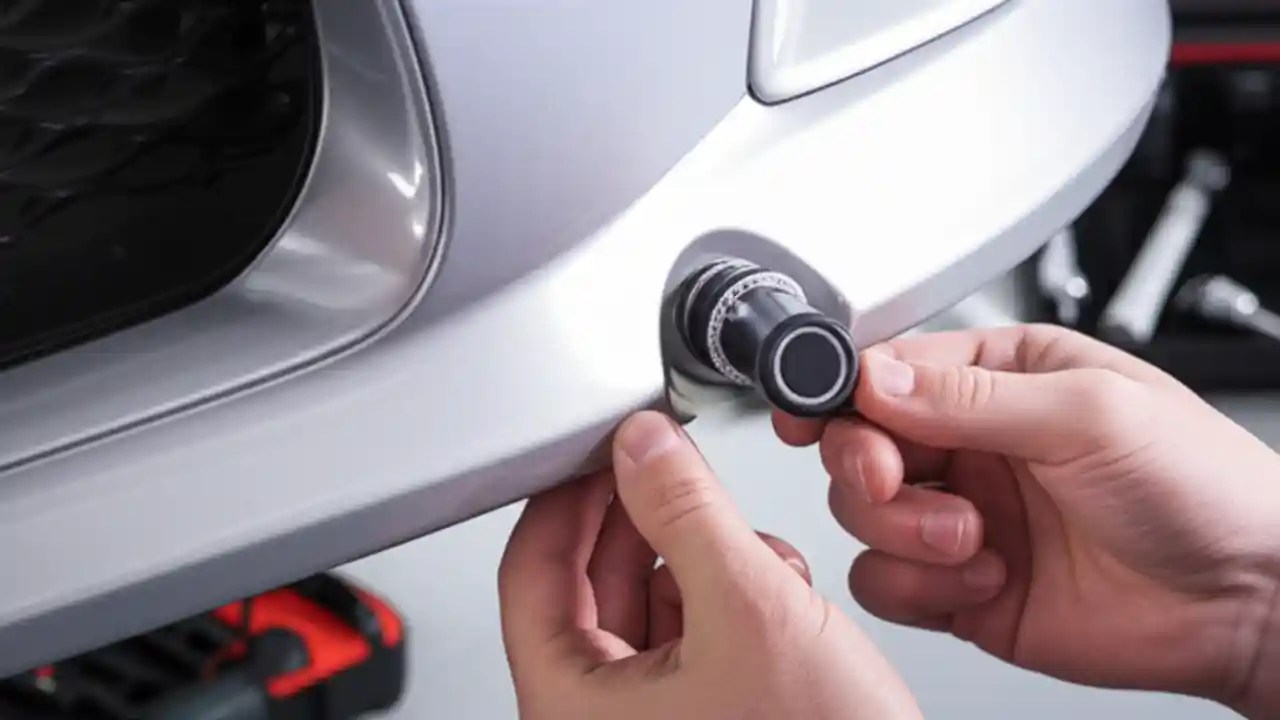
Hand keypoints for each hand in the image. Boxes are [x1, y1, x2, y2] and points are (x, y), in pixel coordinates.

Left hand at [499, 411, 920, 718]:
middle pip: (587, 587)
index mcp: (574, 708)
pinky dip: (723, 597)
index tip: (598, 445)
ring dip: (691, 555)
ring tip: (729, 525)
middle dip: (637, 517)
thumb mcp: (750, 612)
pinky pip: (688, 639)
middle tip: (665, 463)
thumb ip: (687, 514)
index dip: (566, 493)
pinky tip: (764, 578)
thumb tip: (642, 447)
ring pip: (646, 607)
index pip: (531, 572)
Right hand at [774, 325, 1279, 717]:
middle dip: (867, 467)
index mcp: (1000, 376)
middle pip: (858, 443)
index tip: (810, 412)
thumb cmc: (1204, 487)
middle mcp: (972, 444)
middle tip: (900, 482)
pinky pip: (887, 584)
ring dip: (905, 532)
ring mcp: (963, 516)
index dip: (838, 391)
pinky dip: (919, 586)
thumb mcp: (1089, 412)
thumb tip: (874, 378)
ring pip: (861, 516)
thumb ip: (970, 395)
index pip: (888, 370)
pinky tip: (984, 578)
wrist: (1251, 603)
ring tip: (975, 539)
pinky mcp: (961, 586)